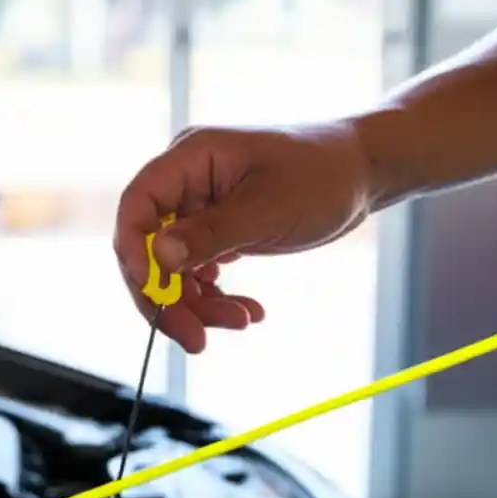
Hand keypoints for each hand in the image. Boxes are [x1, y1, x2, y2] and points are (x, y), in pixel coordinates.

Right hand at [113, 119, 381, 352]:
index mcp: (191, 158)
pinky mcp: (218, 232)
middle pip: (150, 248)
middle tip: (196, 339)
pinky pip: (200, 273)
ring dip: (199, 305)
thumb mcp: (268, 208)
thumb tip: (158, 258)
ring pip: (175, 270)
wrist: (362, 172)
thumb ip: (210, 234)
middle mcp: (187, 183)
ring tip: (241, 321)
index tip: (153, 294)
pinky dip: (217, 298)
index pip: (137, 205)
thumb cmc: (322, 174)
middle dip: (169, 297)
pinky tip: (249, 312)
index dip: (134, 252)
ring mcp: (201, 209)